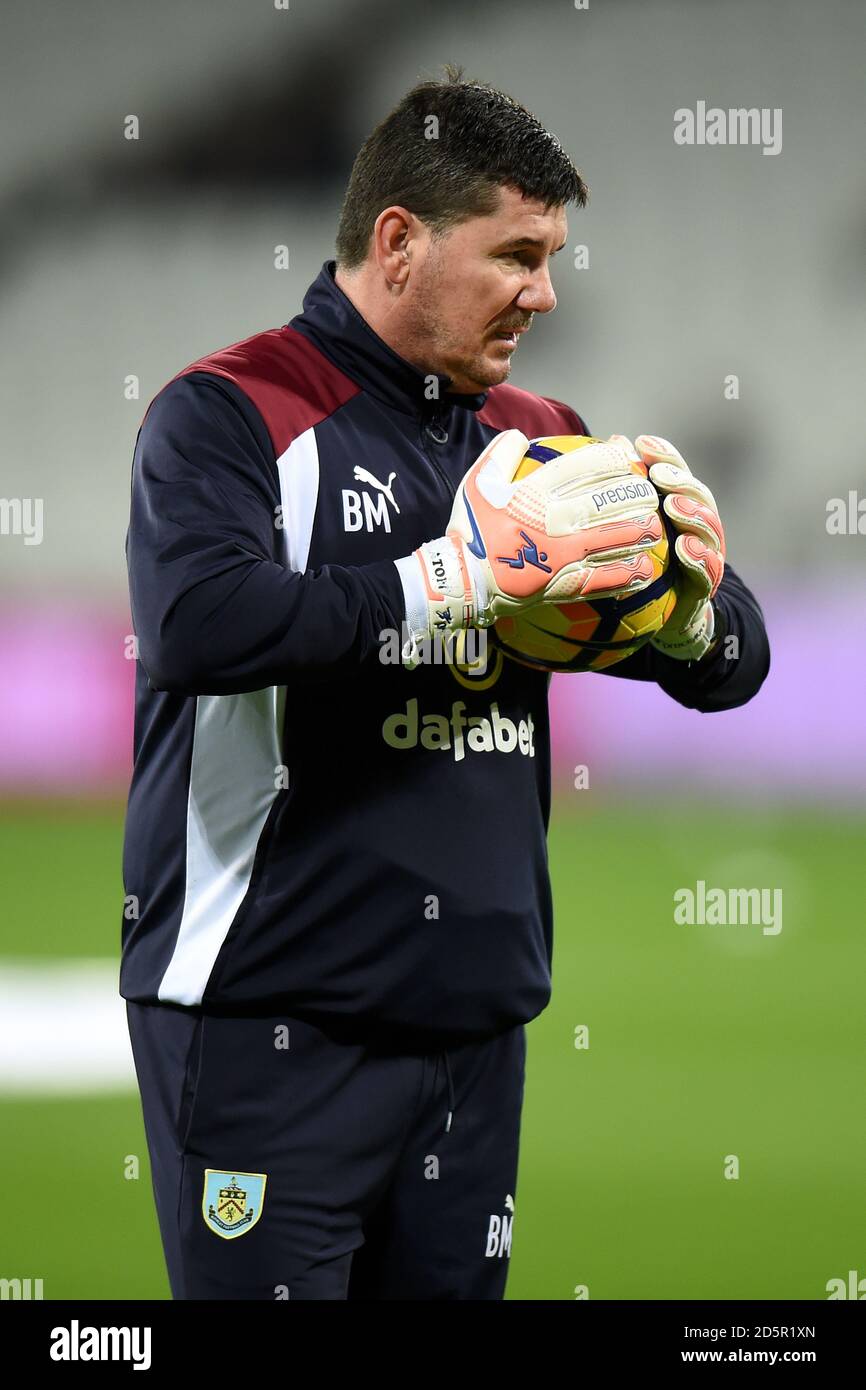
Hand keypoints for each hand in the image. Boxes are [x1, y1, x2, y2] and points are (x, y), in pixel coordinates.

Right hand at [395, 430, 665, 662]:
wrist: (462, 580)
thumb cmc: (470, 530)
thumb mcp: (478, 482)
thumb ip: (500, 453)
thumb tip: (519, 435)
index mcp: (536, 493)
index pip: (585, 466)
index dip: (612, 457)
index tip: (627, 454)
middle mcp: (556, 521)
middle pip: (608, 501)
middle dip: (635, 494)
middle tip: (650, 494)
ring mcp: (563, 554)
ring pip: (613, 538)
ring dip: (638, 532)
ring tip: (653, 528)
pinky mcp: (564, 584)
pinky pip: (603, 579)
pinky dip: (626, 574)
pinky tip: (642, 569)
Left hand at [633, 435, 725, 660]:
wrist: (672, 619)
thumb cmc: (647, 568)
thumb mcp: (631, 533)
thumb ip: (623, 498)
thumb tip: (606, 450)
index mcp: (680, 507)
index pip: (675, 474)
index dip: (663, 456)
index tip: (642, 443)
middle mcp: (698, 526)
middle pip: (697, 495)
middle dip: (680, 481)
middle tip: (659, 474)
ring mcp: (708, 553)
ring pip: (709, 527)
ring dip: (693, 513)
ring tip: (674, 504)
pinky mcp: (708, 584)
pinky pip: (709, 568)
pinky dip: (700, 557)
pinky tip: (685, 548)